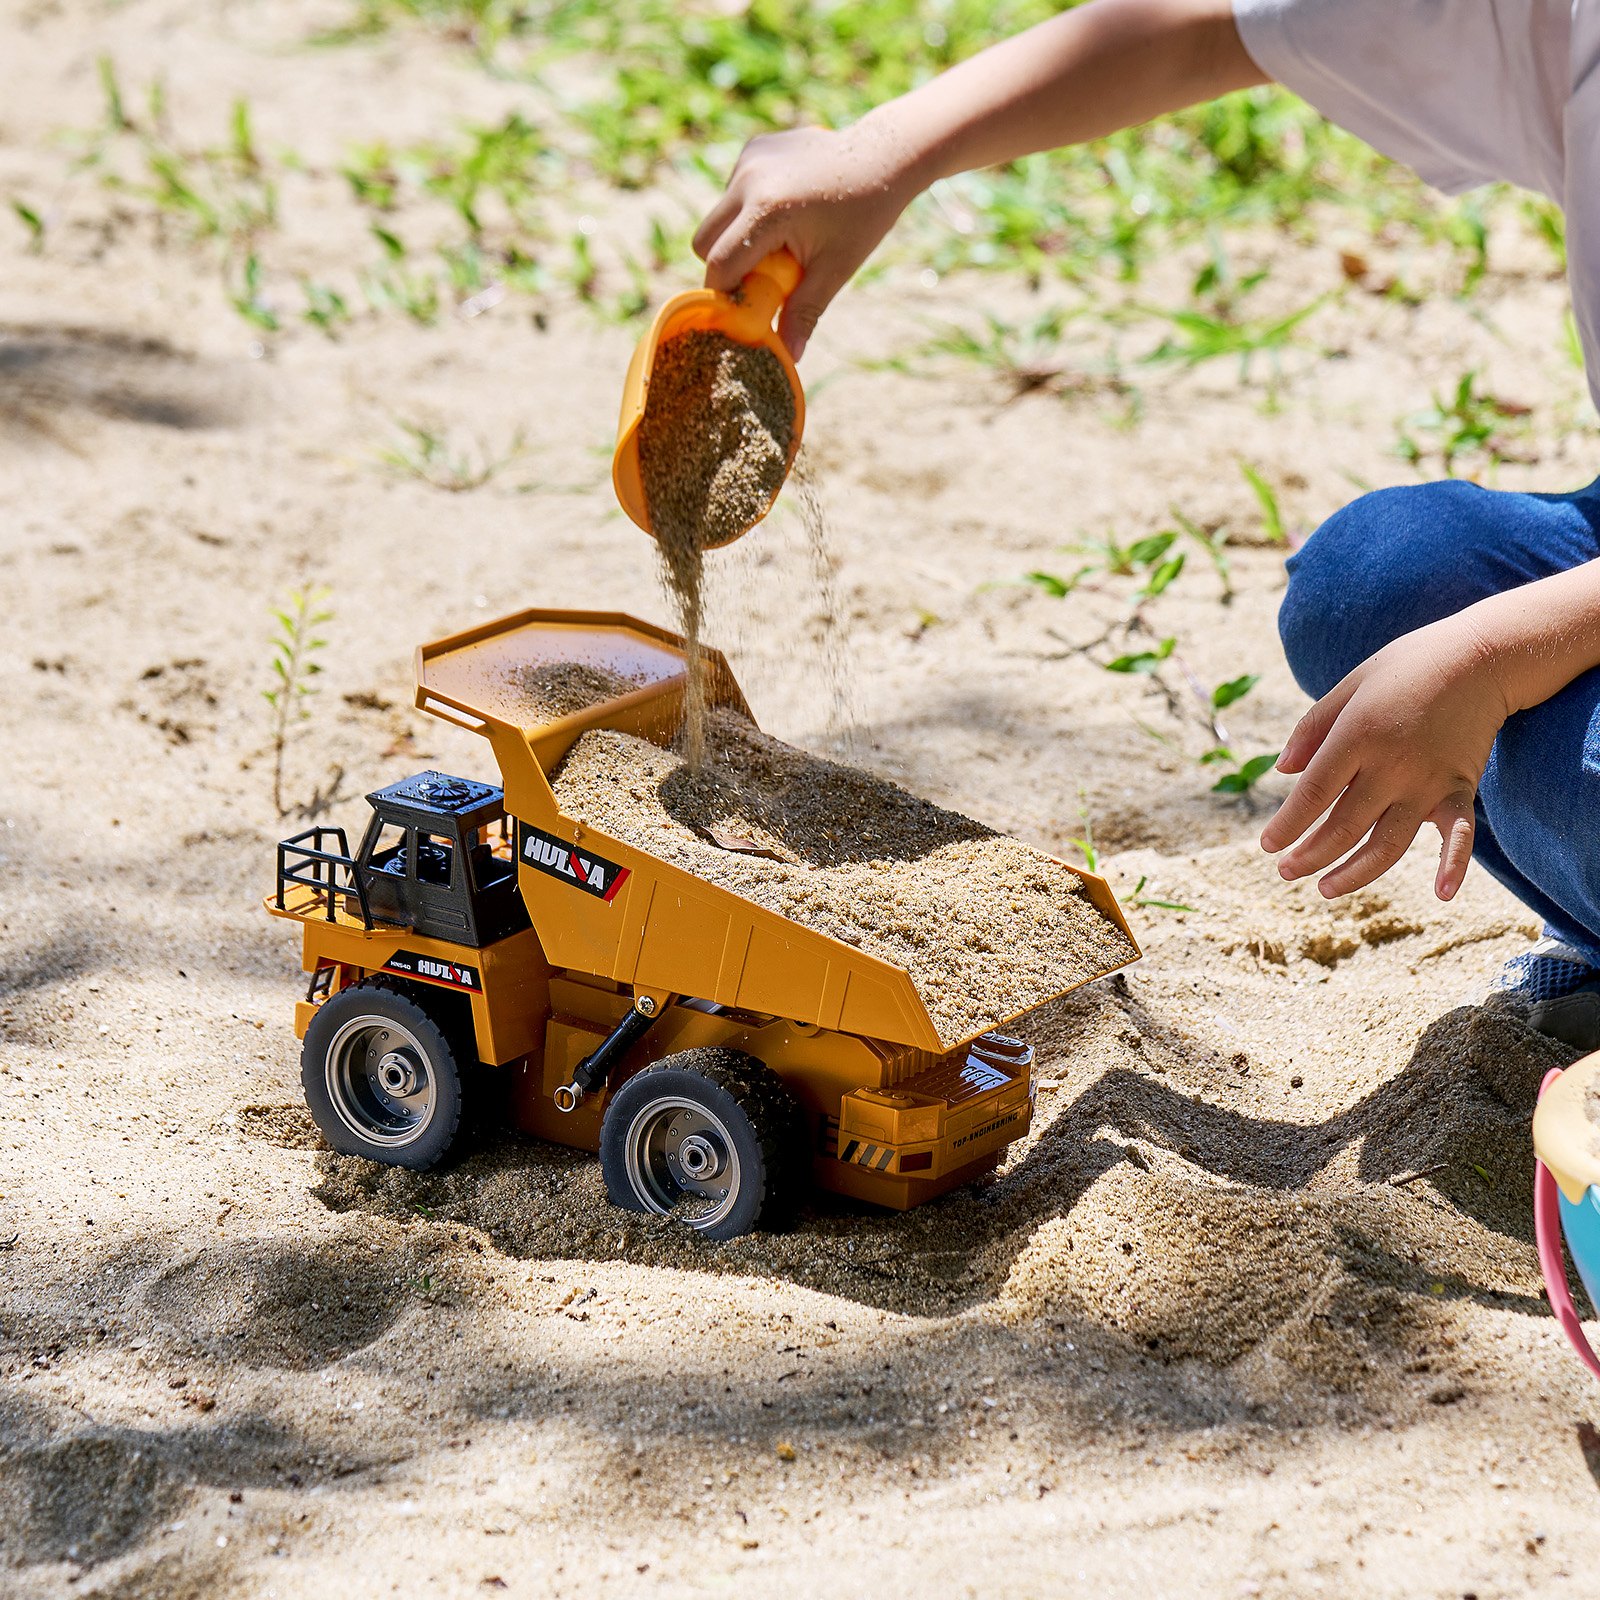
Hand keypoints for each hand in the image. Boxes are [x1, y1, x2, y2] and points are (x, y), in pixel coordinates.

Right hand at [692, 118, 922, 359]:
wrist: (883, 156)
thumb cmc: (865, 216)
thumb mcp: (835, 269)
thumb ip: (804, 312)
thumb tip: (788, 357)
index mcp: (768, 209)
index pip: (719, 264)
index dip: (725, 295)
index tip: (742, 310)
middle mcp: (749, 179)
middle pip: (703, 240)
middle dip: (723, 266)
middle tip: (761, 278)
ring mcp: (749, 159)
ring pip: (717, 217)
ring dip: (738, 237)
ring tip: (781, 239)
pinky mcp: (753, 148)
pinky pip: (734, 193)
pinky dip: (749, 210)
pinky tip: (787, 207)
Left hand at [1260, 613, 1512, 899]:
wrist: (1480, 656)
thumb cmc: (1406, 668)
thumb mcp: (1349, 686)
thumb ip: (1312, 728)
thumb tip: (1282, 770)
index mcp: (1357, 736)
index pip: (1312, 794)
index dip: (1287, 826)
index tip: (1268, 846)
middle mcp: (1391, 765)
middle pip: (1343, 827)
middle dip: (1309, 856)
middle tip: (1286, 872)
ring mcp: (1429, 782)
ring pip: (1387, 844)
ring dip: (1354, 873)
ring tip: (1324, 889)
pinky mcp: (1461, 788)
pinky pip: (1459, 835)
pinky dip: (1454, 865)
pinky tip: (1442, 894)